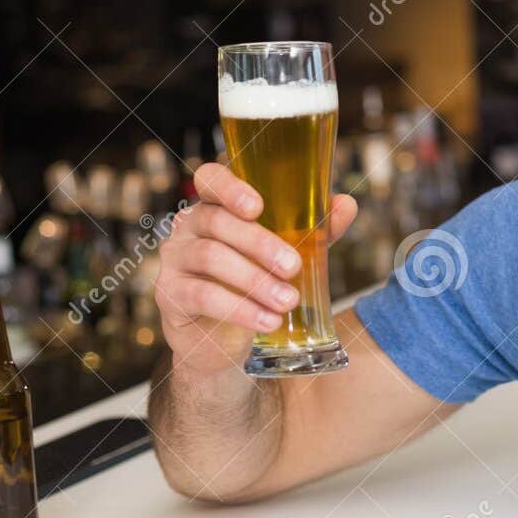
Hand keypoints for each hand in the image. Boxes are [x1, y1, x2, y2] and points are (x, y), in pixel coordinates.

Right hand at [155, 161, 358, 377]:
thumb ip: (314, 228)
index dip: (229, 187)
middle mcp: (189, 226)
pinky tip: (268, 321)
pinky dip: (240, 309)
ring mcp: (174, 259)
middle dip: (260, 243)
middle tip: (293, 266)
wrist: (221, 338)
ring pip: (210, 257)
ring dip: (254, 280)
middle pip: (217, 221)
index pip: (210, 178)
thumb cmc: (254, 281)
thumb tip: (346, 204)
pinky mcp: (170, 295)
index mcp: (215, 205)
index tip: (258, 206)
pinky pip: (202, 296)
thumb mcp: (286, 253)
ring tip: (288, 300)